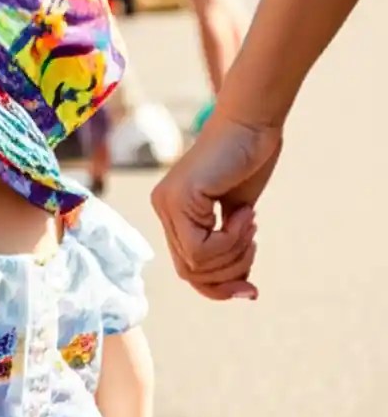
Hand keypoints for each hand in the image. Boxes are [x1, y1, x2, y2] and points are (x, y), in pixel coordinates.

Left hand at [150, 110, 282, 300]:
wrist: (252, 124)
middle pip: (190, 273)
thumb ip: (230, 247)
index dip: (218, 286)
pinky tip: (245, 214)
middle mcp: (164, 209)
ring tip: (249, 223)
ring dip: (235, 254)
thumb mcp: (237, 216)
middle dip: (229, 273)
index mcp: (174, 213)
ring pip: (196, 264)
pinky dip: (231, 240)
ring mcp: (167, 204)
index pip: (188, 268)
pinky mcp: (178, 199)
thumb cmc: (248, 161)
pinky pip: (202, 248)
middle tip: (253, 243)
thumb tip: (241, 291)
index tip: (250, 288)